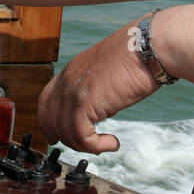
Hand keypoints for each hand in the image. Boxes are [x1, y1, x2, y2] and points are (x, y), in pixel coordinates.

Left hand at [36, 17, 161, 153]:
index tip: (56, 136)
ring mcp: (73, 91)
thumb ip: (96, 90)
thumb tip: (99, 110)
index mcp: (71, 71)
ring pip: (65, 131)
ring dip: (86, 145)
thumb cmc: (137, 57)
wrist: (148, 47)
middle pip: (50, 119)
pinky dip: (95, 145)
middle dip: (66, 138)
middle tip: (88, 146)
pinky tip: (112, 142)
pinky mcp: (85, 102)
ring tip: (107, 143)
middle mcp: (67, 80)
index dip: (48, 122)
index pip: (46, 100)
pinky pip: (80, 135)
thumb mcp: (107, 73)